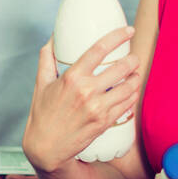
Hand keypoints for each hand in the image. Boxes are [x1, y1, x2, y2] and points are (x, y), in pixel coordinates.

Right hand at [22, 26, 141, 172]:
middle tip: (133, 58)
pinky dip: (133, 95)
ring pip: (129, 87)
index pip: (99, 49)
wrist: (46, 147)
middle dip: (133, 59)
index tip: (128, 30)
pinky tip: (132, 91)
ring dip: (136, 77)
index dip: (118, 36)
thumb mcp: (41, 83)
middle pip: (121, 67)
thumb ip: (47, 58)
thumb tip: (53, 38)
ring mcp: (98, 108)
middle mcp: (87, 92)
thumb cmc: (43, 114)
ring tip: (135, 74)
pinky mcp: (105, 122)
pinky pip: (127, 104)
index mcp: (71, 78)